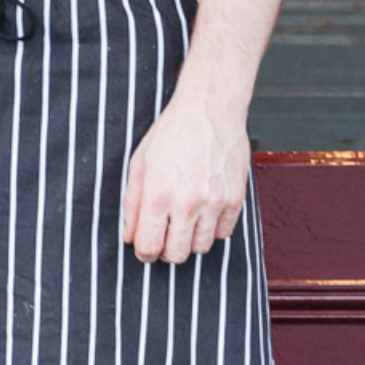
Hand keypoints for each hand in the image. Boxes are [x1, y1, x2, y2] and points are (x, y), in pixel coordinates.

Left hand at [122, 83, 250, 264]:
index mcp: (158, 194)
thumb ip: (132, 203)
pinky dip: (213, 227)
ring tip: (187, 217)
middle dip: (167, 249)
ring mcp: (214, 202)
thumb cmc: (173, 132)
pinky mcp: (235, 198)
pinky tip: (205, 209)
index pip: (149, 247)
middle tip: (167, 233)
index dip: (144, 252)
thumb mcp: (140, 163)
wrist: (209, 109)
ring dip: (191, 238)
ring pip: (201, 248)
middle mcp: (187, 202)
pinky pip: (223, 233)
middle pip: (176, 255)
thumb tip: (129, 235)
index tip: (147, 246)